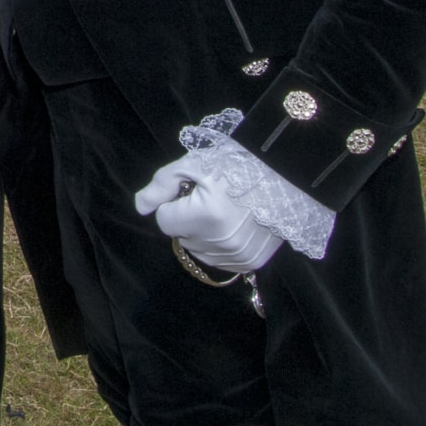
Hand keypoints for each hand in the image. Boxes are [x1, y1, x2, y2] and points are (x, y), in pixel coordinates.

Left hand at [135, 158, 282, 273]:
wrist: (284, 175)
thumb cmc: (236, 164)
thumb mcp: (193, 164)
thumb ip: (161, 185)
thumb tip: (141, 207)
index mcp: (204, 216)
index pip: (164, 221)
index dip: (174, 204)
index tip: (191, 191)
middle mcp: (220, 242)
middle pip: (182, 237)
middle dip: (188, 219)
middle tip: (210, 198)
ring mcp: (238, 255)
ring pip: (199, 251)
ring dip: (203, 235)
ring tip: (224, 211)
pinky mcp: (252, 261)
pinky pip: (221, 260)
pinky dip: (221, 246)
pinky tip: (233, 226)